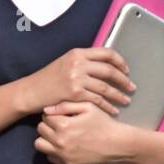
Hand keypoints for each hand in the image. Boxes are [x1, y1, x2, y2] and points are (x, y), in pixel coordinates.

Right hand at [16, 46, 135, 117]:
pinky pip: (97, 100)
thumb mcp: (65, 63)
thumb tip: (102, 66)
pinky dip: (107, 106)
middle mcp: (78, 63)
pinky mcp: (75, 93)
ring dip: (118, 95)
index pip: (106, 53)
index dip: (120, 62)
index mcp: (78, 53)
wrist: (31, 92)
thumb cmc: (48, 79)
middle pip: (109, 70)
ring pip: (105, 87)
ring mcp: (76, 78)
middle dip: (123, 80)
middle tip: (132, 87)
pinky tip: (113, 110)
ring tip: (126, 100)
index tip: (126, 70)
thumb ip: (83, 62)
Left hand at [34, 101, 133, 163]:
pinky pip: (49, 157)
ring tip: (58, 135)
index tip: (61, 115)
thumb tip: (46, 109)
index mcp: (64, 125)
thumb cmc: (103, 122)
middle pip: (40, 129)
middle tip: (60, 124)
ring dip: (46, 138)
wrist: (116, 143)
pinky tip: (64, 145)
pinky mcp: (67, 163)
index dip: (53, 114)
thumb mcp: (87, 107)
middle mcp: (60, 141)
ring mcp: (62, 154)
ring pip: (40, 144)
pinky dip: (53, 151)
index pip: (45, 116)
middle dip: (48, 125)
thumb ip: (65, 105)